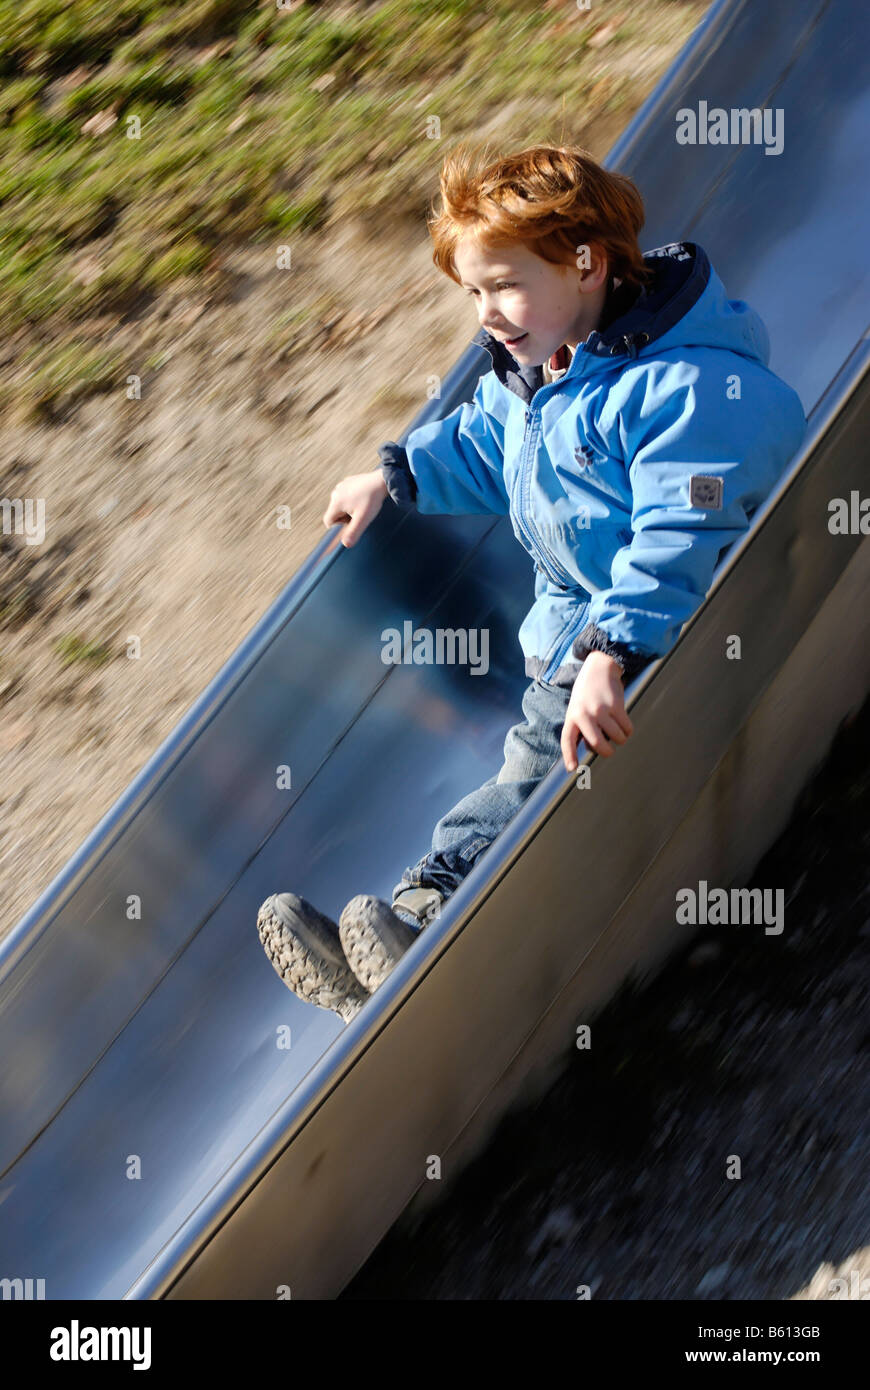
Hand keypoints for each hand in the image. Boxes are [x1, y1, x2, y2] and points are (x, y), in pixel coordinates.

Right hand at [323, 470, 388, 546]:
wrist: (382, 480)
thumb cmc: (372, 500)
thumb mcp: (363, 519)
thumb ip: (353, 533)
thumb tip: (345, 544)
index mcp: (336, 502)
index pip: (328, 522)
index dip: (339, 527)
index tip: (351, 523)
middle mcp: (335, 493)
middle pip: (335, 513)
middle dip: (345, 518)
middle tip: (360, 515)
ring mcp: (341, 486)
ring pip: (341, 505)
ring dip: (350, 509)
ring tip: (363, 506)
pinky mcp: (348, 482)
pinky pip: (346, 496)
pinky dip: (353, 500)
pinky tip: (364, 498)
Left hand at [561, 651, 633, 770]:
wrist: (600, 668)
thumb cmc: (588, 693)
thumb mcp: (577, 708)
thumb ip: (581, 727)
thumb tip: (590, 749)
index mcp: (572, 717)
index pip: (567, 740)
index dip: (569, 756)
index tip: (572, 769)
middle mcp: (584, 714)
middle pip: (597, 744)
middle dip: (607, 752)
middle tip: (610, 751)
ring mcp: (600, 709)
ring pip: (616, 737)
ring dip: (621, 738)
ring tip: (618, 731)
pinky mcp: (616, 705)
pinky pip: (626, 728)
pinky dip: (628, 730)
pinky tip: (625, 724)